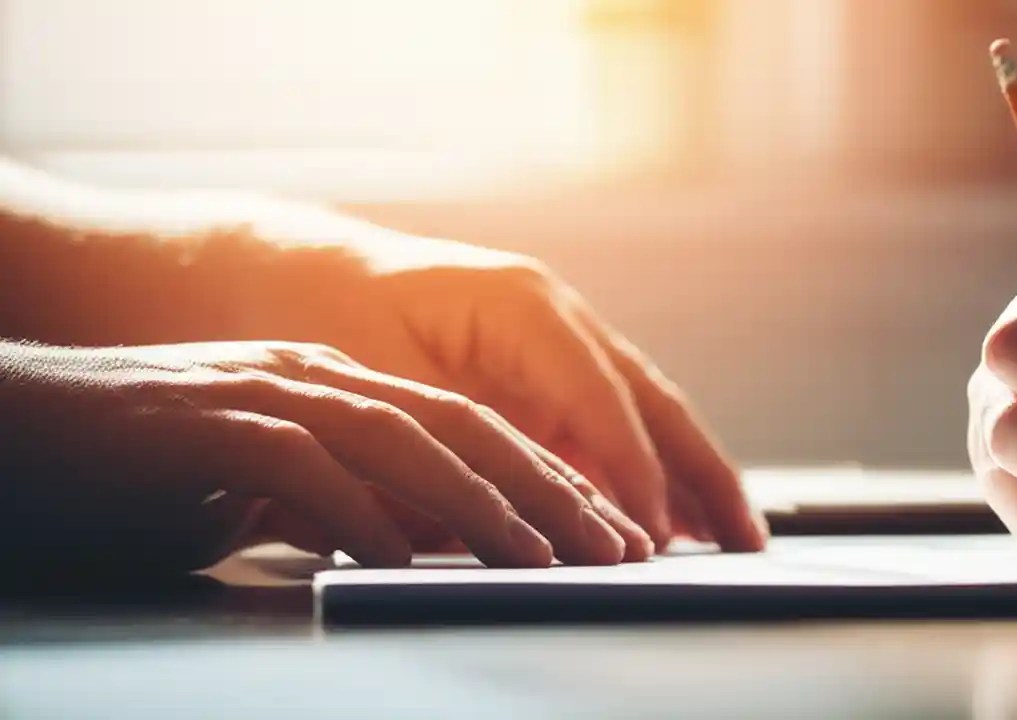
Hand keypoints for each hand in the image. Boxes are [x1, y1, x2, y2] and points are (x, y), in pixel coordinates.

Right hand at [0, 340, 652, 573]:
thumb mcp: (273, 488)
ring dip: (478, 505)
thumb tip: (419, 546)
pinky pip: (301, 468)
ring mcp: (269, 393)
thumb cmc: (154, 468)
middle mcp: (323, 378)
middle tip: (615, 552)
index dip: (548, 482)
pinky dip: (355, 513)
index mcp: (347, 387)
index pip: (472, 430)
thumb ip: (346, 502)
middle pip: (463, 429)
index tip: (610, 536)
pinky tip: (397, 561)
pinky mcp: (210, 424)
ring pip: (402, 439)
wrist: (32, 427)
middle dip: (548, 493)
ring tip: (539, 561)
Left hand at [225, 231, 766, 551]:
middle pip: (648, 400)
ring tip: (735, 535)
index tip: (658, 538)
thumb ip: (450, 450)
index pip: (598, 398)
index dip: (632, 472)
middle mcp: (551, 316)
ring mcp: (548, 341)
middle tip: (747, 539)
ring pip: (640, 412)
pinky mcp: (534, 370)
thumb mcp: (371, 382)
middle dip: (700, 472)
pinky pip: (604, 424)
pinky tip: (668, 516)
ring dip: (686, 474)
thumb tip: (520, 526)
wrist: (270, 272)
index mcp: (518, 305)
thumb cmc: (311, 315)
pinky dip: (639, 471)